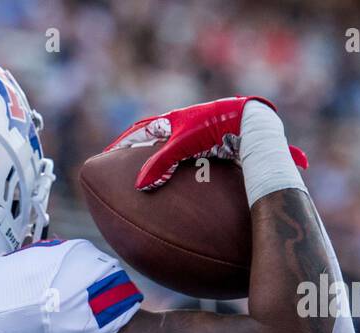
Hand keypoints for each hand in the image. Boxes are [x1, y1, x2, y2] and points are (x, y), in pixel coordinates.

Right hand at [107, 96, 307, 189]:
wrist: (251, 122)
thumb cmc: (215, 127)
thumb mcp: (182, 145)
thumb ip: (160, 165)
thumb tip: (139, 186)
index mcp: (172, 119)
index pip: (139, 130)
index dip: (123, 143)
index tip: (108, 156)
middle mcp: (184, 125)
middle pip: (155, 139)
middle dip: (141, 152)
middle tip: (128, 167)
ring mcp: (199, 134)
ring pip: (173, 150)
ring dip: (162, 162)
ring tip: (153, 180)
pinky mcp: (213, 145)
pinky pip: (191, 160)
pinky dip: (182, 171)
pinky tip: (184, 187)